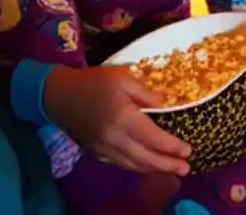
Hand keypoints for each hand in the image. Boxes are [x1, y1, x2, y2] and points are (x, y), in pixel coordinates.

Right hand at [42, 65, 191, 175]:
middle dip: (167, 165)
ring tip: (170, 169)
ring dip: (153, 169)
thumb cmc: (93, 81)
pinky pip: (120, 164)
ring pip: (133, 165)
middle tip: (186, 168)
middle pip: (146, 158)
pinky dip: (136, 166)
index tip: (187, 150)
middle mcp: (114, 138)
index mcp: (123, 117)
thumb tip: (165, 104)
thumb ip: (145, 91)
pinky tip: (145, 164)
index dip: (172, 146)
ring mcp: (103, 149)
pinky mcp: (95, 152)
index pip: (153, 138)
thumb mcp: (122, 76)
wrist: (58, 95)